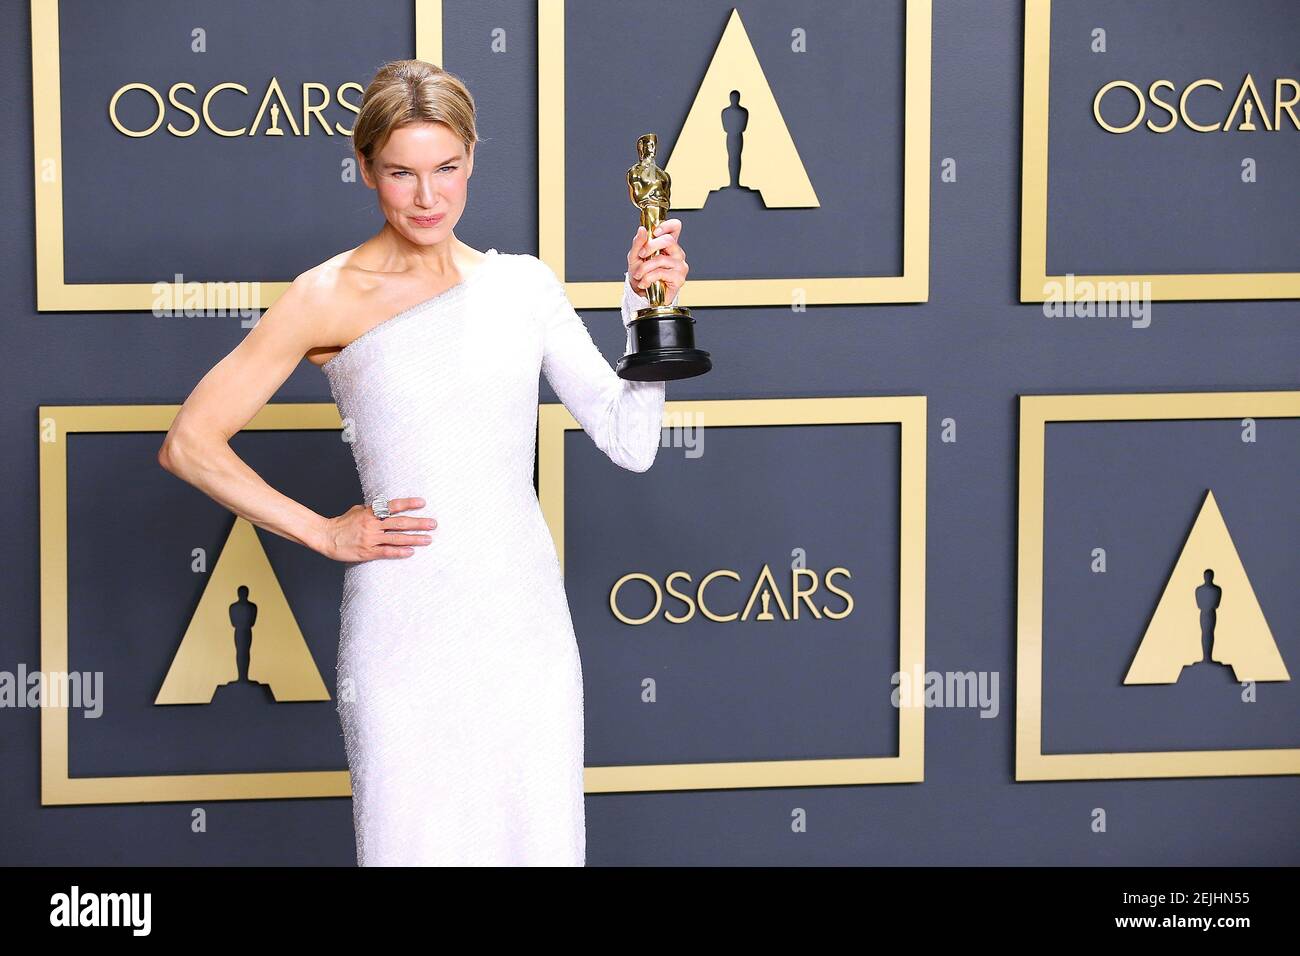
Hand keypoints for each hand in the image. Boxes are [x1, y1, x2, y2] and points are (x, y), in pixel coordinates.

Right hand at [318, 497, 436, 561]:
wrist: (326, 537)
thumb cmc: (343, 523)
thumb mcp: (358, 510)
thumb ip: (373, 509)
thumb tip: (386, 506)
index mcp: (370, 513)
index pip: (392, 506)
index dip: (408, 504)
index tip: (422, 503)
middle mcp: (372, 525)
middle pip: (400, 523)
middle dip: (418, 523)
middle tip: (433, 524)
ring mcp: (370, 539)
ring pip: (397, 538)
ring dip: (414, 539)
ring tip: (428, 539)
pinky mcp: (367, 552)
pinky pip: (386, 552)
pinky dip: (400, 552)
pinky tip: (411, 552)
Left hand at [627, 218, 687, 302]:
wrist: (641, 295)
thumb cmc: (641, 274)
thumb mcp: (635, 256)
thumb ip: (638, 243)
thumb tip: (642, 229)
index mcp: (668, 245)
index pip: (675, 227)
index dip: (666, 226)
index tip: (654, 232)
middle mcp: (677, 253)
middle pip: (668, 240)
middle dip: (650, 246)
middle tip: (641, 254)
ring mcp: (680, 265)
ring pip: (661, 259)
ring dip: (644, 268)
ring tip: (639, 275)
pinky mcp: (679, 278)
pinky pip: (660, 273)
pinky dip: (648, 278)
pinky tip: (644, 283)